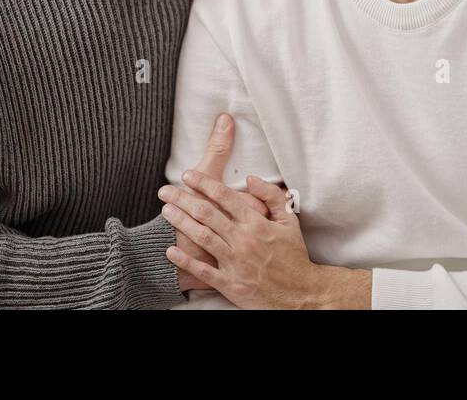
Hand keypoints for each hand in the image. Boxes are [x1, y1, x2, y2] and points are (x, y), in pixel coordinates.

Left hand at [159, 169, 324, 307]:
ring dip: (181, 223)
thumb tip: (251, 178)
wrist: (300, 292)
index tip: (189, 175)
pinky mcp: (230, 283)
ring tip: (166, 211)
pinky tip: (170, 251)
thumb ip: (271, 197)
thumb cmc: (293, 255)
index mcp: (256, 223)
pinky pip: (203, 271)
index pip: (225, 197)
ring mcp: (235, 263)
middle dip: (184, 199)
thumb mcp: (289, 221)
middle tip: (166, 190)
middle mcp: (243, 240)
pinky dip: (185, 261)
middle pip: (207, 214)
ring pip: (202, 237)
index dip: (204, 183)